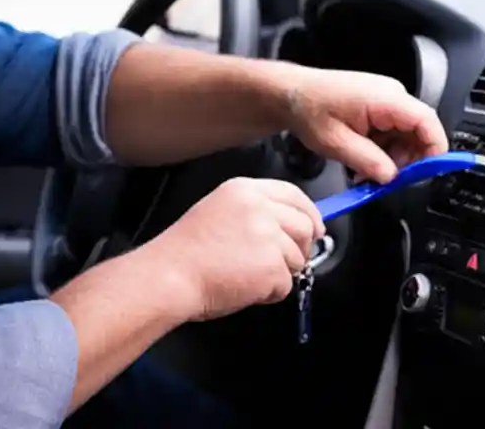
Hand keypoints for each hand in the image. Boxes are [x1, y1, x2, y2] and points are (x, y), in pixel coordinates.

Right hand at [146, 177, 324, 321]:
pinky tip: (244, 288)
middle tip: (282, 262)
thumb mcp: (219, 211)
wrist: (169, 276)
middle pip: (305, 225)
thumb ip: (254, 212)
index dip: (308, 213)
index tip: (315, 227)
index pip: (293, 193)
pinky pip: (286, 285)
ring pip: (298, 258)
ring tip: (246, 276)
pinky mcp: (272, 266)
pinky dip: (269, 293)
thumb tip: (287, 226)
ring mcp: (269, 237)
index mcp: (245, 190)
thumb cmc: (184, 252)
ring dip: (279, 273)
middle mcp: (260, 208)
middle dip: (300, 248)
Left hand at [284, 68, 448, 183]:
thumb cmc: (308, 107)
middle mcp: (391, 95)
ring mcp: (386, 100)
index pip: (427, 121)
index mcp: (385, 98)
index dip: (435, 149)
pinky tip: (365, 161)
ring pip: (407, 136)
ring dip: (393, 158)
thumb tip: (391, 176)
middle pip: (420, 132)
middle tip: (387, 180)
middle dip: (408, 160)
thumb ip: (367, 161)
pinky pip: (394, 132)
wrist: (292, 93)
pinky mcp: (379, 107)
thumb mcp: (335, 142)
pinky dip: (384, 150)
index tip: (430, 172)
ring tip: (367, 172)